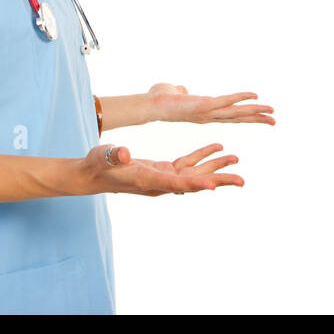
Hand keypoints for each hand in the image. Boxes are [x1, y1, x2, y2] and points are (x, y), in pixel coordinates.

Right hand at [81, 142, 243, 196]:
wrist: (92, 174)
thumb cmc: (96, 165)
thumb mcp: (102, 156)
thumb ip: (114, 155)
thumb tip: (124, 154)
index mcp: (147, 180)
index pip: (175, 184)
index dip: (195, 185)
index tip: (214, 186)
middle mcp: (159, 183)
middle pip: (194, 182)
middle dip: (218, 180)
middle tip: (242, 180)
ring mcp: (162, 177)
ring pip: (195, 173)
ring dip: (215, 167)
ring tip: (237, 160)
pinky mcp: (163, 170)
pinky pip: (187, 164)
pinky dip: (202, 156)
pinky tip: (217, 148)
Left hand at [147, 83, 274, 125]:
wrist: (150, 104)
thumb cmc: (159, 99)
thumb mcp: (175, 94)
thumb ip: (182, 92)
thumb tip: (182, 90)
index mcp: (205, 114)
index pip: (230, 116)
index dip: (246, 117)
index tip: (261, 117)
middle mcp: (209, 116)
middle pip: (238, 118)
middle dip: (257, 119)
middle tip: (274, 121)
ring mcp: (208, 112)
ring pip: (236, 112)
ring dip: (255, 112)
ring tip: (272, 113)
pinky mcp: (204, 105)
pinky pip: (225, 101)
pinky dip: (240, 98)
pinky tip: (254, 96)